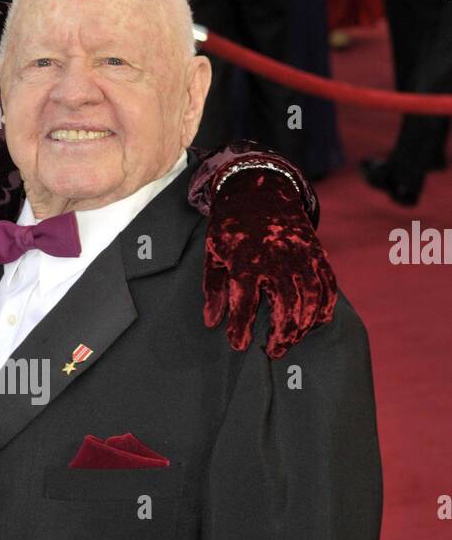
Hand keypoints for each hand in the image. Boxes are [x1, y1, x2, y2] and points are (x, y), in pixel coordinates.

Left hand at [189, 143, 337, 358]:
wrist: (260, 188)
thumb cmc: (231, 226)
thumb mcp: (213, 254)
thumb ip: (214, 289)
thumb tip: (212, 322)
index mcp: (245, 261)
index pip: (244, 303)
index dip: (241, 328)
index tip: (239, 345)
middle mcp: (276, 260)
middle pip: (286, 306)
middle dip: (281, 335)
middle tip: (272, 351)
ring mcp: (300, 256)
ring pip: (310, 299)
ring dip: (303, 326)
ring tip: (290, 340)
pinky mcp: (316, 253)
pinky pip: (328, 284)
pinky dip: (326, 306)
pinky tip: (317, 322)